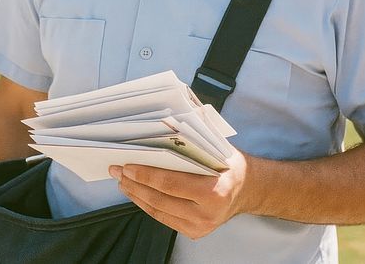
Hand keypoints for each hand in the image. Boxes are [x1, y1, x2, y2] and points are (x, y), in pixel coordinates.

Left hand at [109, 151, 247, 239]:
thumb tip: (156, 133)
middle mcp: (207, 214)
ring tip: (122, 181)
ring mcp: (200, 227)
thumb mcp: (216, 150)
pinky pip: (164, 218)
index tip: (127, 166)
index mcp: (214, 191)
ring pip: (158, 211)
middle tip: (117, 171)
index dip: (145, 175)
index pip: (171, 184)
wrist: (247, 189)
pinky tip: (137, 193)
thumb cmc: (228, 164)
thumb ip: (191, 145)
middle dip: (134, 184)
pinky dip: (147, 205)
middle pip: (160, 200)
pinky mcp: (195, 233)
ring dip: (137, 196)